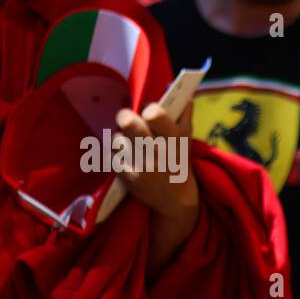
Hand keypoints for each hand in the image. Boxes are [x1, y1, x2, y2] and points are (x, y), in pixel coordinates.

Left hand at [115, 102, 198, 273]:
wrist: (175, 202)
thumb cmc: (180, 166)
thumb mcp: (187, 144)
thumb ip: (184, 119)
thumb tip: (184, 96)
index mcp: (174, 140)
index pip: (154, 114)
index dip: (148, 109)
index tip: (148, 112)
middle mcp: (156, 152)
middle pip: (128, 123)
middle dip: (125, 117)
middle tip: (126, 119)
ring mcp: (140, 165)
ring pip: (117, 139)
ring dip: (121, 140)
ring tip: (129, 145)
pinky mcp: (127, 177)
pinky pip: (112, 156)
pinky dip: (118, 156)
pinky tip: (127, 160)